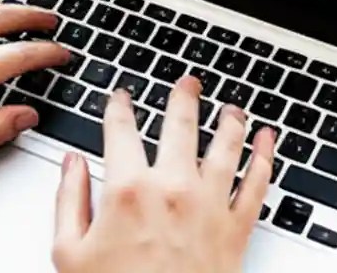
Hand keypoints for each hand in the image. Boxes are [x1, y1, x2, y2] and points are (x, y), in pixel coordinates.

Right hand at [52, 77, 275, 272]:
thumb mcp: (68, 253)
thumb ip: (68, 201)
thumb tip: (71, 165)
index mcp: (126, 190)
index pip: (121, 131)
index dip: (118, 107)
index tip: (120, 97)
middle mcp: (172, 189)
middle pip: (180, 126)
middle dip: (183, 98)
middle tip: (188, 82)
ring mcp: (208, 207)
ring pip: (226, 147)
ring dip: (230, 121)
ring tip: (231, 107)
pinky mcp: (236, 230)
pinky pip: (257, 185)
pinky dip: (266, 159)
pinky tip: (269, 143)